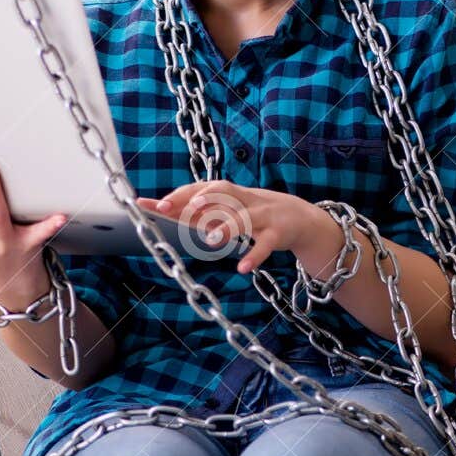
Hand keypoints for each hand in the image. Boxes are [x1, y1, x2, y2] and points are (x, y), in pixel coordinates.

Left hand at [137, 181, 335, 274]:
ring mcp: (263, 215)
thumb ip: (200, 213)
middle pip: (222, 192)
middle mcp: (245, 200)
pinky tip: (243, 267)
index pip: (202, 188)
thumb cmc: (255, 214)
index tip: (155, 204)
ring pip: (244, 217)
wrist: (299, 217)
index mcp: (230, 194)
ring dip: (227, 227)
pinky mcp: (278, 233)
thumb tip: (164, 213)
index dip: (179, 195)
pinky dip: (255, 255)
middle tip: (172, 210)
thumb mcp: (228, 211)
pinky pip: (266, 244)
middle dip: (197, 199)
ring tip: (210, 240)